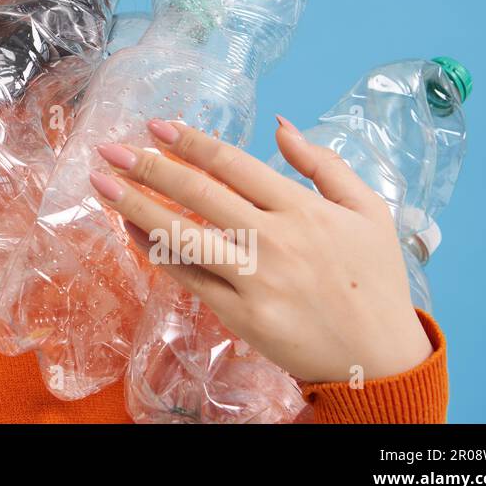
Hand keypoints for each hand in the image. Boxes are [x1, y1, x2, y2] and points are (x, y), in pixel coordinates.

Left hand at [89, 116, 432, 384]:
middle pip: (199, 194)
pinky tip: (131, 232)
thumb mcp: (367, 211)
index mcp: (303, 210)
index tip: (156, 126)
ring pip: (184, 235)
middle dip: (148, 166)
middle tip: (110, 148)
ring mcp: (255, 280)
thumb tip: (279, 125)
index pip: (233, 165)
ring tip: (102, 183)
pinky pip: (189, 278)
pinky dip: (156, 253)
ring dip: (136, 206)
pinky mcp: (241, 315)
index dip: (191, 142)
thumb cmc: (375, 281)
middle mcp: (275, 240)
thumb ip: (323, 163)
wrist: (382, 359)